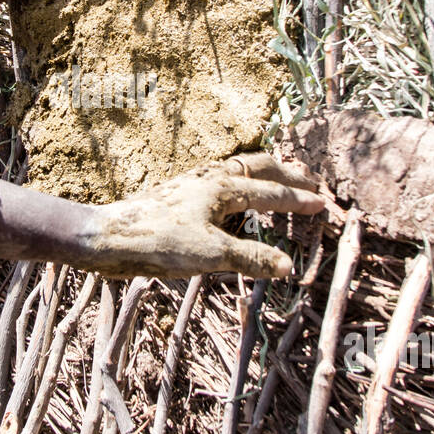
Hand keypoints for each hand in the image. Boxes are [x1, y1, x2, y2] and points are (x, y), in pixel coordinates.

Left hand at [84, 154, 325, 279]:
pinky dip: (245, 182)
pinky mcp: (180, 194)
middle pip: (259, 167)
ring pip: (240, 170)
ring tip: (284, 180)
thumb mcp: (210, 255)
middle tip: (314, 181)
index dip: (299, 201)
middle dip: (289, 174)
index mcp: (222, 187)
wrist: (109, 237)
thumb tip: (286, 266)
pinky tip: (238, 195)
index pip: (271, 193)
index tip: (324, 206)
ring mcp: (193, 183)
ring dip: (267, 174)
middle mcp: (210, 177)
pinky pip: (224, 179)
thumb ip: (251, 258)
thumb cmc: (158, 243)